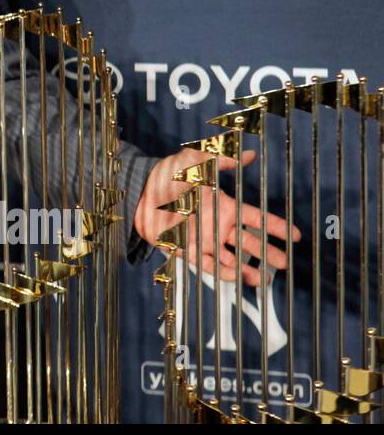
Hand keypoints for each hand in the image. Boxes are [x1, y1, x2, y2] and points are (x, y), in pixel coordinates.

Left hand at [133, 147, 301, 286]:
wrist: (139, 189)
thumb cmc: (167, 174)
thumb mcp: (195, 162)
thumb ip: (222, 159)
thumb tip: (249, 154)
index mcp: (224, 206)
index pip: (257, 220)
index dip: (277, 228)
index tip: (296, 236)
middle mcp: (217, 225)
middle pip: (249, 243)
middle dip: (269, 253)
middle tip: (285, 263)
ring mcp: (203, 239)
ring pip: (231, 258)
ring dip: (248, 269)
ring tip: (265, 280)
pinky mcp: (186, 249)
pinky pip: (207, 265)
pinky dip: (221, 272)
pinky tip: (235, 277)